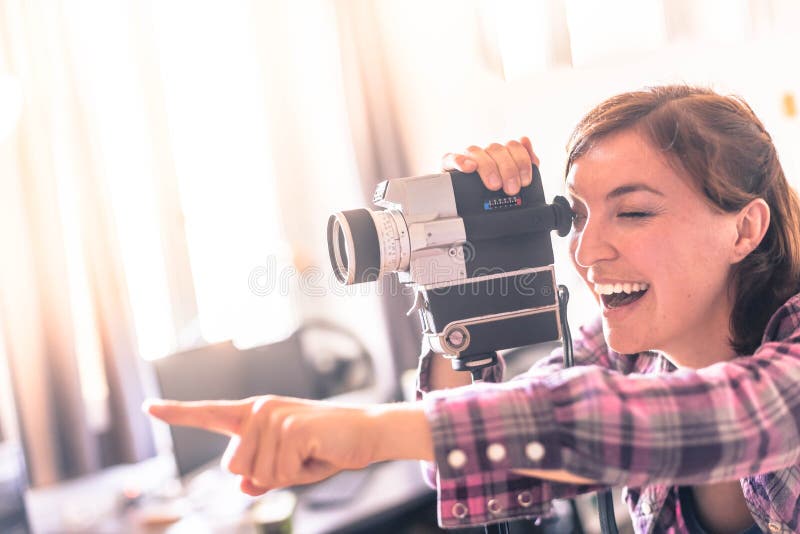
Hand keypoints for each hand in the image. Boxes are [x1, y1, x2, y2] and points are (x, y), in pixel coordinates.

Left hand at [145, 396, 431, 495]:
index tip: (148, 407)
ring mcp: (275, 416)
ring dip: (286, 475)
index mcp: (255, 415)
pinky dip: (300, 473)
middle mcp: (260, 410)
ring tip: (310, 454)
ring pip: (257, 473)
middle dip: (265, 475)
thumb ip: (262, 476)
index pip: (209, 414)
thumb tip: (242, 487)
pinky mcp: (292, 426)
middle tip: (298, 457)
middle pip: (234, 466)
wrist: (366, 433)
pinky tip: (317, 452)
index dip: (177, 413)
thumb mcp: (289, 468)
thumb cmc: (325, 448)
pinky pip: (280, 471)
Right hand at [441, 136, 539, 195]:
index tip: (525, 181)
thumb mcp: (514, 181)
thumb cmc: (491, 194)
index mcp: (500, 155)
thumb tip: (525, 140)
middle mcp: (484, 154)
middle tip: (512, 189)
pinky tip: (469, 168)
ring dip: (488, 167)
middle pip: (496, 149)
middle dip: (508, 170)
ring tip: (494, 185)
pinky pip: (451, 157)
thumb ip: (526, 162)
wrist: (465, 209)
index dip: (521, 161)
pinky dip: (460, 161)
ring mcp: (466, 158)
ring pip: (476, 152)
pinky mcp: (448, 166)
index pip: (512, 146)